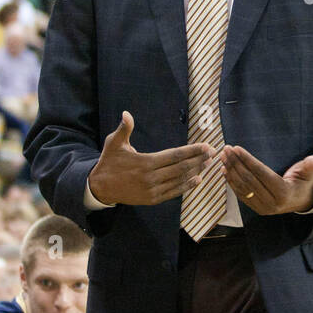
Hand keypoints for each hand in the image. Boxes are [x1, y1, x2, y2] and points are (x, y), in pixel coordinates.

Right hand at [88, 111, 213, 206]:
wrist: (100, 188)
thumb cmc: (109, 162)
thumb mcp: (113, 143)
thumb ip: (124, 129)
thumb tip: (126, 113)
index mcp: (145, 162)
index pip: (174, 155)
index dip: (191, 151)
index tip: (205, 146)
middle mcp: (151, 178)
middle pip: (181, 168)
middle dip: (199, 160)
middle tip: (213, 153)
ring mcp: (152, 190)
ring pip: (179, 180)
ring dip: (196, 171)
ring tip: (208, 163)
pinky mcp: (152, 199)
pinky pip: (173, 192)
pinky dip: (187, 186)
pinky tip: (198, 179)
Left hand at [220, 145, 312, 214]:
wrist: (302, 202)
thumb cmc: (304, 183)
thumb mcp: (309, 173)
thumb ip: (312, 165)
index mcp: (283, 193)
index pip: (261, 173)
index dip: (248, 160)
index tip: (237, 148)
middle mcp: (272, 203)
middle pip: (249, 180)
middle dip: (236, 163)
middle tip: (226, 149)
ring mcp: (263, 208)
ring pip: (242, 187)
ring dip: (231, 171)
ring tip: (223, 156)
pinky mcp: (256, 208)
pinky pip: (241, 195)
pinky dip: (231, 182)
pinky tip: (225, 170)